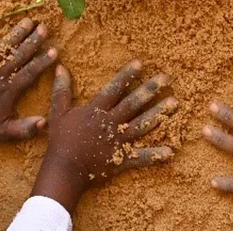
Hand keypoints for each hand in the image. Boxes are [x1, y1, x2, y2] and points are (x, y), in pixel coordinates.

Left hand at [0, 19, 57, 142]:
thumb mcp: (3, 132)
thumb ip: (24, 128)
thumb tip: (45, 121)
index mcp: (8, 90)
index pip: (29, 73)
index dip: (42, 62)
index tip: (54, 50)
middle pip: (19, 55)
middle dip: (33, 41)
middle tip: (44, 28)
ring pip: (4, 47)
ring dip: (16, 33)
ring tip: (28, 21)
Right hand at [32, 61, 177, 211]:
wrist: (64, 170)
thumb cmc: (60, 141)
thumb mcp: (58, 112)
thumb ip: (61, 90)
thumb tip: (60, 67)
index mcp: (96, 111)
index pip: (114, 89)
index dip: (127, 75)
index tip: (140, 63)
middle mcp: (111, 123)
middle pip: (133, 104)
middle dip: (150, 90)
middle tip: (166, 79)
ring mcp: (119, 141)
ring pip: (142, 125)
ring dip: (159, 114)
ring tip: (174, 104)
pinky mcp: (122, 159)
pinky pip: (141, 156)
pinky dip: (155, 154)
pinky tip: (171, 151)